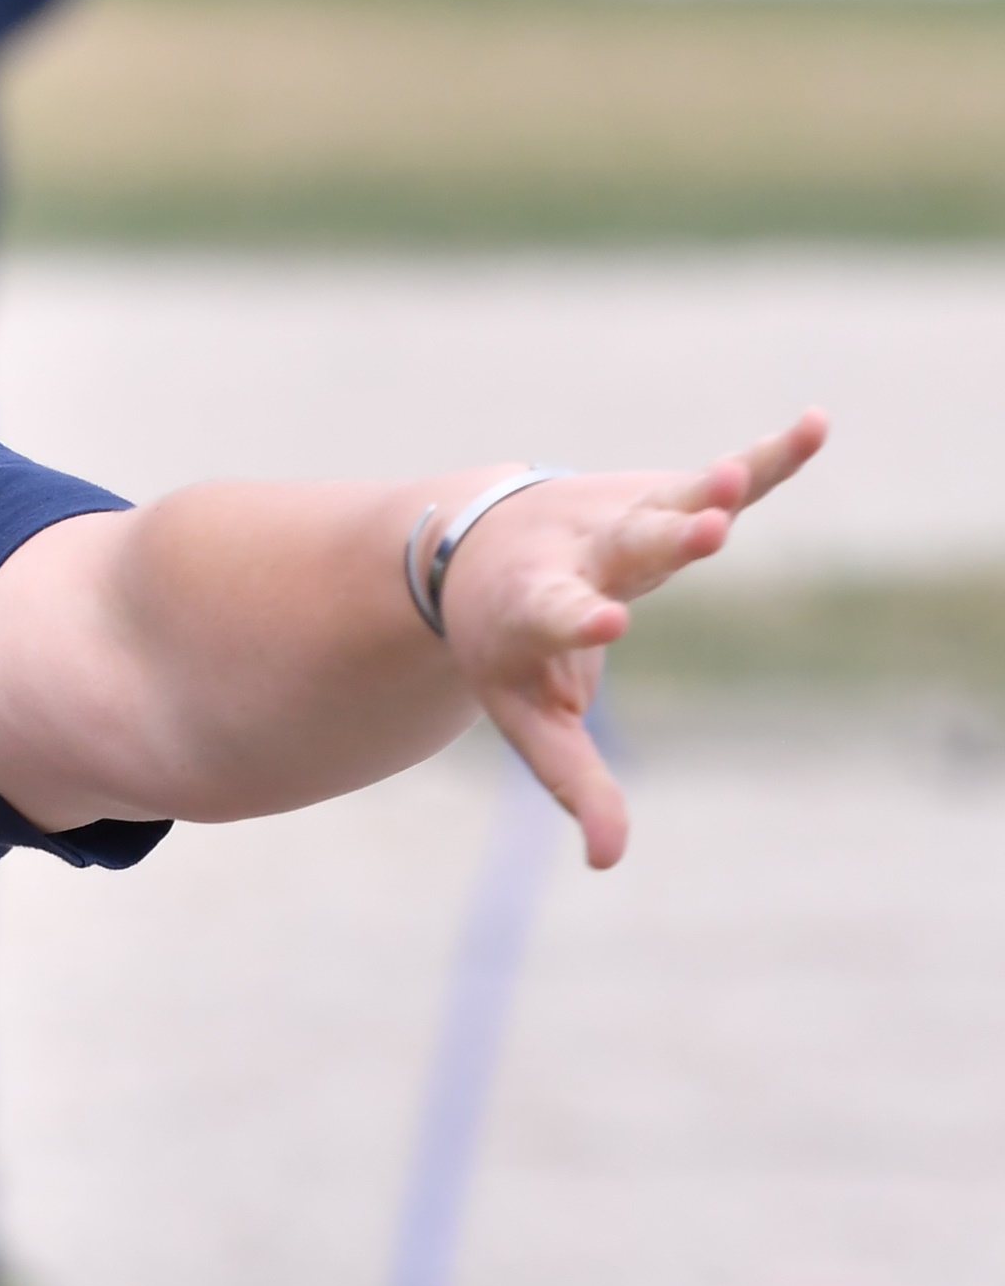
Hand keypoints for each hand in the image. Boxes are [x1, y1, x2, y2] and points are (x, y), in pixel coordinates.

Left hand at [437, 409, 828, 868]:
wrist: (468, 540)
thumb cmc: (503, 639)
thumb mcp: (523, 712)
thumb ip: (572, 780)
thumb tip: (609, 860)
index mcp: (535, 604)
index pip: (557, 614)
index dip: (578, 619)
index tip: (605, 622)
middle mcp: (580, 552)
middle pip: (627, 548)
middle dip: (665, 540)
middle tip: (707, 529)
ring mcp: (620, 516)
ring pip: (669, 501)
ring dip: (710, 490)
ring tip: (744, 477)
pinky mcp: (658, 493)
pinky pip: (722, 475)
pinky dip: (770, 456)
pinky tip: (816, 425)